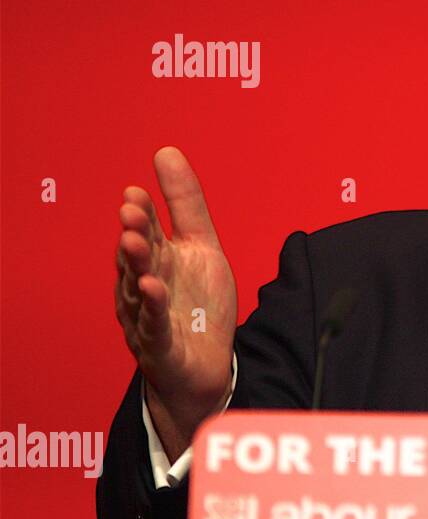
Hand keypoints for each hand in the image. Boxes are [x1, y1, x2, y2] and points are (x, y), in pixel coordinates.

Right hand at [115, 146, 235, 444]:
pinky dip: (153, 307)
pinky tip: (154, 288)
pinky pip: (154, 325)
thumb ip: (186, 203)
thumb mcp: (203, 247)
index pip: (147, 232)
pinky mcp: (160, 346)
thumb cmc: (198, 304)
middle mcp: (145, 286)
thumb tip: (166, 151)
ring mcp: (148, 317)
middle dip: (134, 234)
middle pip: (138, 257)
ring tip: (136, 241)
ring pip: (139, 289)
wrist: (204, 367)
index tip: (138, 190)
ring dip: (137, 265)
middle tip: (132, 210)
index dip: (143, 213)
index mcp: (156, 261)